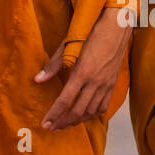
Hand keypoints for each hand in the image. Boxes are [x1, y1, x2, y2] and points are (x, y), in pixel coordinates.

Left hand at [34, 6, 131, 130]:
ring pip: (91, 112)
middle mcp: (96, 82)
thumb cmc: (91, 32)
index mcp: (83, 72)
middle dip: (63, 122)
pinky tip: (84, 115)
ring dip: (76, 120)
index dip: (54, 114)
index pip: (65, 100)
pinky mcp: (113, 84)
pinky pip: (103, 106)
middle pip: (77, 111)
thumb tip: (38, 79)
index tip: (45, 124)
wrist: (117, 27)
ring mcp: (106, 84)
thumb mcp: (68, 45)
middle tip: (52, 128)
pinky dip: (92, 114)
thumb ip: (53, 65)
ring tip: (65, 124)